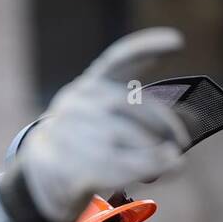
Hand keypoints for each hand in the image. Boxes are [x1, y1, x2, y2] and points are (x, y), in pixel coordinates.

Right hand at [18, 28, 188, 221]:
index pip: (117, 61)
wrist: (38, 179)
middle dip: (163, 123)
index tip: (177, 42)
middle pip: (128, 104)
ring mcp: (67, 133)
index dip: (145, 48)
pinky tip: (163, 173)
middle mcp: (76, 104)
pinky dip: (144, 168)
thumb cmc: (83, 148)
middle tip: (182, 142)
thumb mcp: (104, 125)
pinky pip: (113, 165)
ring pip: (123, 136)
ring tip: (174, 163)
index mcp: (88, 89)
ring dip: (156, 152)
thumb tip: (184, 132)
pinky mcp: (66, 164)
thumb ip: (138, 121)